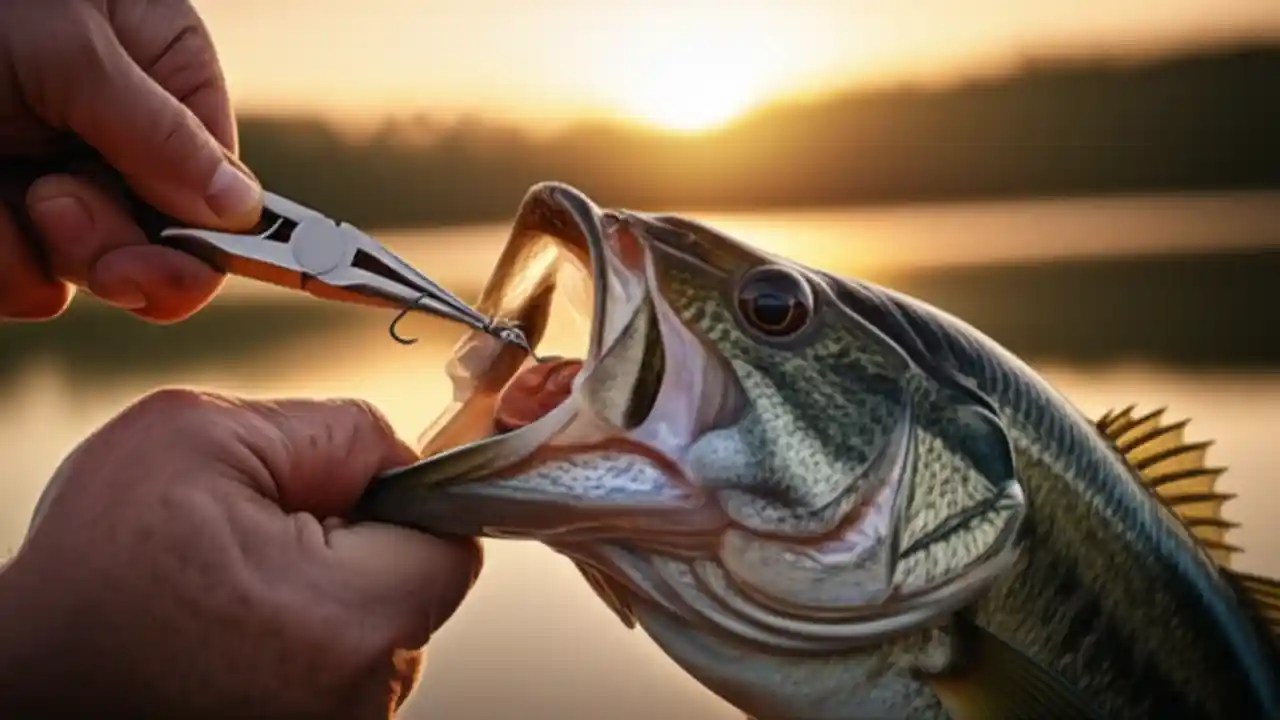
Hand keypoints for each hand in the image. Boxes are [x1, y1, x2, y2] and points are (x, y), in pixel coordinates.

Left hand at [0, 0, 262, 322]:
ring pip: (76, 272)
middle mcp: (116, 139)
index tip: (156, 265)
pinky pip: (14, 279)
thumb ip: (158, 130)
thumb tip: (242, 210)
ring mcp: (51, 180)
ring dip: (23, 247)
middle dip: (104, 246)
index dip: (200, 241)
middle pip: (157, 249)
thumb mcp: (69, 47)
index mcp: (163, 81)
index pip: (218, 192)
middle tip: (53, 207)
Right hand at [0, 390, 478, 718]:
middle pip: (415, 591)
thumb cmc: (93, 575)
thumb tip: (395, 453)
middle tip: (268, 540)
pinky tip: (239, 632)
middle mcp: (357, 696)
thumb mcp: (197, 438)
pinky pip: (341, 670)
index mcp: (349, 619)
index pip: (451, 542)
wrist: (28, 680)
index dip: (404, 503)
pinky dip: (305, 642)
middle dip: (362, 548)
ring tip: (239, 591)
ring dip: (330, 597)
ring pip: (379, 634)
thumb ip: (331, 429)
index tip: (350, 497)